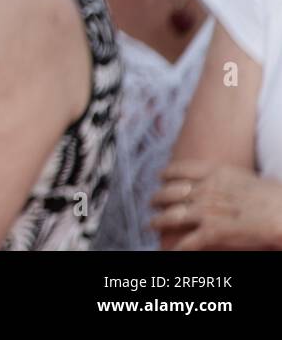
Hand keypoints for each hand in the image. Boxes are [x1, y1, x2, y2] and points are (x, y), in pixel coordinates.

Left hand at [151, 161, 281, 249]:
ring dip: (158, 221)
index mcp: (214, 174)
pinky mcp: (211, 232)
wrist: (281, 210)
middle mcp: (204, 190)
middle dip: (157, 197)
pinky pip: (187, 242)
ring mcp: (205, 211)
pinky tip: (168, 250)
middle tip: (151, 201)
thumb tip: (226, 183)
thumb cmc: (274, 195)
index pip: (180, 170)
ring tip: (151, 224)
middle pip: (170, 192)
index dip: (166, 173)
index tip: (160, 176)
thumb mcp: (244, 178)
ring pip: (171, 216)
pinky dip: (175, 248)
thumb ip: (227, 180)